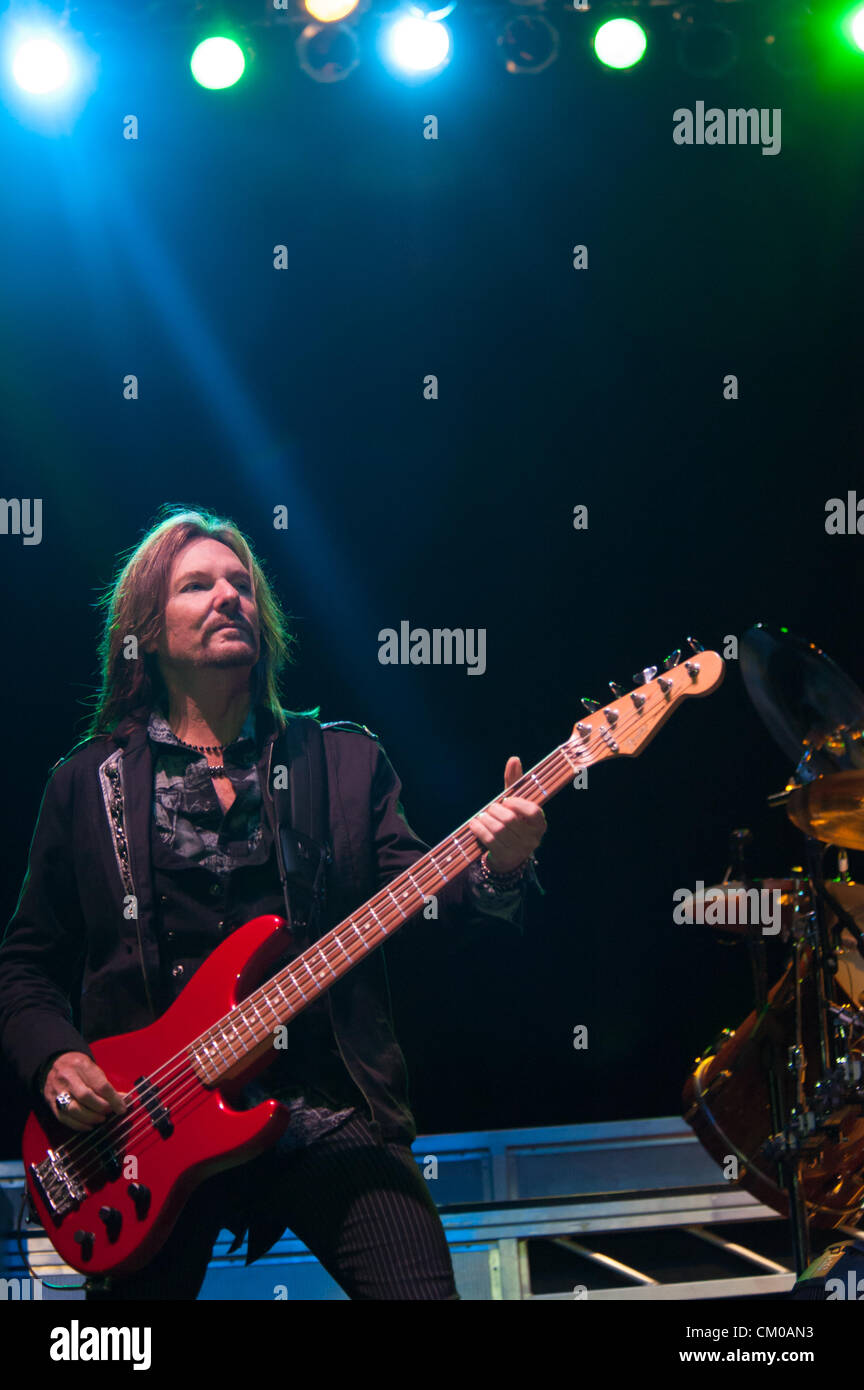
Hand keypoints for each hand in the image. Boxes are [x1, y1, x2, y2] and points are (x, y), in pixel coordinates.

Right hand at [43, 1051, 126, 1131]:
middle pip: (85, 1096)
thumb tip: (123, 1100)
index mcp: (82, 1066)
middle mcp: (67, 1077)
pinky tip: (88, 1125)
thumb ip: (107, 1086)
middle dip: (100, 1107)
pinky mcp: (51, 1102)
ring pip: (73, 1109)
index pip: (100, 1085)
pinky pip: (64, 1118)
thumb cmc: (78, 1067)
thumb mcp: (94, 1069)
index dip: (113, 1099)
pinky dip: (78, 1125)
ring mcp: (57, 1090)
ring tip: (100, 1119)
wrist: (56, 1063)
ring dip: (90, 1118)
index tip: (121, 1108)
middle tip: (109, 1112)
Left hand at [469, 757, 546, 874]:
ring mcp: (520, 850)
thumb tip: (514, 759)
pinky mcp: (505, 857)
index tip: (506, 800)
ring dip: (485, 820)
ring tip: (481, 815)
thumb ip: (515, 782)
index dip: (517, 804)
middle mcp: (533, 838)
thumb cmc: (513, 822)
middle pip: (511, 820)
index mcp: (540, 824)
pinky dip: (479, 830)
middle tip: (489, 808)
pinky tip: (474, 824)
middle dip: (496, 811)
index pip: (533, 812)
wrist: (507, 855)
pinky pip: (489, 840)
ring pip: (499, 830)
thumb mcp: (515, 804)